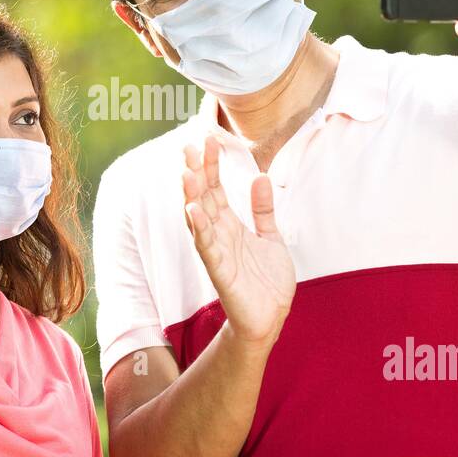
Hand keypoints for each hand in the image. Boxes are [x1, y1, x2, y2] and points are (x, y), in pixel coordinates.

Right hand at [182, 135, 294, 348]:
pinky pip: (207, 247)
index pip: (216, 189)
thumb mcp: (270, 237)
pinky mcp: (221, 272)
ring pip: (200, 219)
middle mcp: (219, 235)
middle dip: (197, 173)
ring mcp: (217, 253)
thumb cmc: (266, 281)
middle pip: (204, 198)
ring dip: (192, 196)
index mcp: (230, 226)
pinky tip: (193, 210)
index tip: (208, 139)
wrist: (270, 318)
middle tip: (188, 146)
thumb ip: (263, 209)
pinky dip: (200, 228)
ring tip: (186, 172)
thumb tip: (260, 177)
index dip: (212, 165)